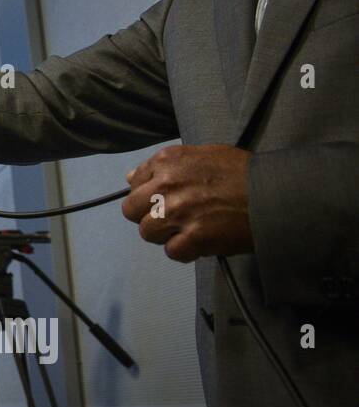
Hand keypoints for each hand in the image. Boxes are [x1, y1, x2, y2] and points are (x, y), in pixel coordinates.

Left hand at [121, 145, 253, 261]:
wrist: (274, 193)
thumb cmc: (242, 173)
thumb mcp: (203, 155)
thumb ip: (164, 166)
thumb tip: (131, 177)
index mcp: (167, 161)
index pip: (134, 183)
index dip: (147, 195)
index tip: (163, 199)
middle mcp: (166, 184)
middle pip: (131, 210)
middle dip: (149, 215)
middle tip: (173, 218)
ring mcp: (178, 212)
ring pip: (148, 232)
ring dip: (166, 235)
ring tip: (189, 229)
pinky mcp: (194, 236)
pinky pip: (172, 252)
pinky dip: (185, 252)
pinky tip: (200, 243)